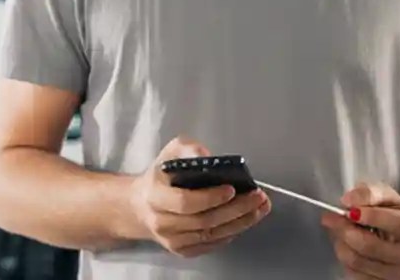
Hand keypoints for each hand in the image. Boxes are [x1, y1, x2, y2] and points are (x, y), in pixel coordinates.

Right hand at [127, 136, 270, 257]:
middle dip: (236, 209)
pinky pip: (211, 244)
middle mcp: (161, 221)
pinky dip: (231, 232)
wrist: (140, 205)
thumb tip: (206, 155)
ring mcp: (172, 239)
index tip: (231, 188)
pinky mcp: (182, 249)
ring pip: (212, 235)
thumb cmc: (159, 178)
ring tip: (259, 208)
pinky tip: (244, 220)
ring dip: (240, 222)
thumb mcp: (169, 153)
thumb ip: (187, 148)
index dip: (210, 197)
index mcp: (155, 196)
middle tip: (256, 197)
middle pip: (204, 220)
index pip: (185, 202)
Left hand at [321, 182, 399, 279]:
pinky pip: (353, 274)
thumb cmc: (394, 213)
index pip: (397, 223)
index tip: (350, 210)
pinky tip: (349, 247)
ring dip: (341, 243)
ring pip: (357, 260)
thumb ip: (368, 193)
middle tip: (332, 217)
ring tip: (343, 231)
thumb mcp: (386, 195)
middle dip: (345, 229)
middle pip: (371, 246)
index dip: (372, 216)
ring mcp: (399, 273)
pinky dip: (345, 258)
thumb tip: (349, 201)